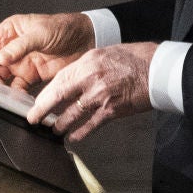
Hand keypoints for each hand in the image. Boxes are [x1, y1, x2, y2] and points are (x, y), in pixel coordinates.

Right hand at [0, 11, 94, 91]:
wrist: (87, 40)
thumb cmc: (63, 27)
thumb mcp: (40, 33)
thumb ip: (20, 46)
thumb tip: (1, 58)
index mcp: (8, 31)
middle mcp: (10, 48)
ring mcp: (20, 62)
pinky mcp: (31, 75)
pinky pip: (16, 88)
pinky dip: (12, 95)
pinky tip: (12, 100)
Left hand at [28, 42, 155, 142]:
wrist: (158, 70)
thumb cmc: (134, 59)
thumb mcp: (104, 54)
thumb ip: (85, 67)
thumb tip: (71, 80)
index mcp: (88, 62)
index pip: (59, 80)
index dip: (45, 94)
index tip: (37, 102)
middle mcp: (91, 79)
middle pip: (59, 96)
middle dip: (43, 110)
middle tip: (34, 119)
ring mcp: (101, 96)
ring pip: (72, 114)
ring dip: (60, 124)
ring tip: (54, 129)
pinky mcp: (112, 111)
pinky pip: (90, 125)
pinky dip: (79, 133)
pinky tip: (72, 138)